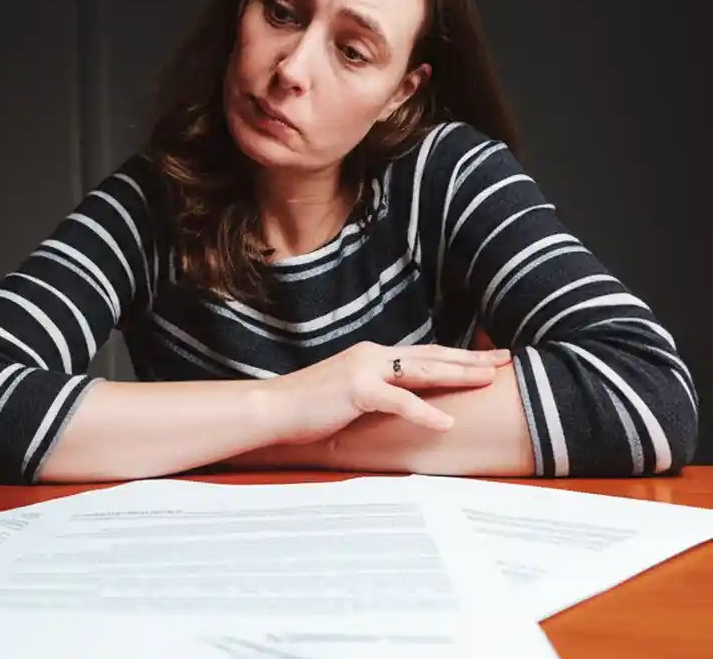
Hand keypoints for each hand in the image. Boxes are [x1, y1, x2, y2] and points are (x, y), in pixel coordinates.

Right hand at [265, 342, 511, 444]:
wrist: (272, 409)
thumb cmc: (307, 408)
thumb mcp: (348, 395)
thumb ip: (376, 393)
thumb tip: (400, 404)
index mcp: (372, 356)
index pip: (423, 354)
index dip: (457, 356)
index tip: (487, 358)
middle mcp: (372, 355)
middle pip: (431, 356)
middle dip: (470, 358)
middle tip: (505, 359)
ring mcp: (365, 370)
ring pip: (421, 371)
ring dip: (458, 374)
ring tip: (489, 378)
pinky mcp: (357, 390)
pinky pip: (399, 402)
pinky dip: (425, 413)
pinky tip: (447, 422)